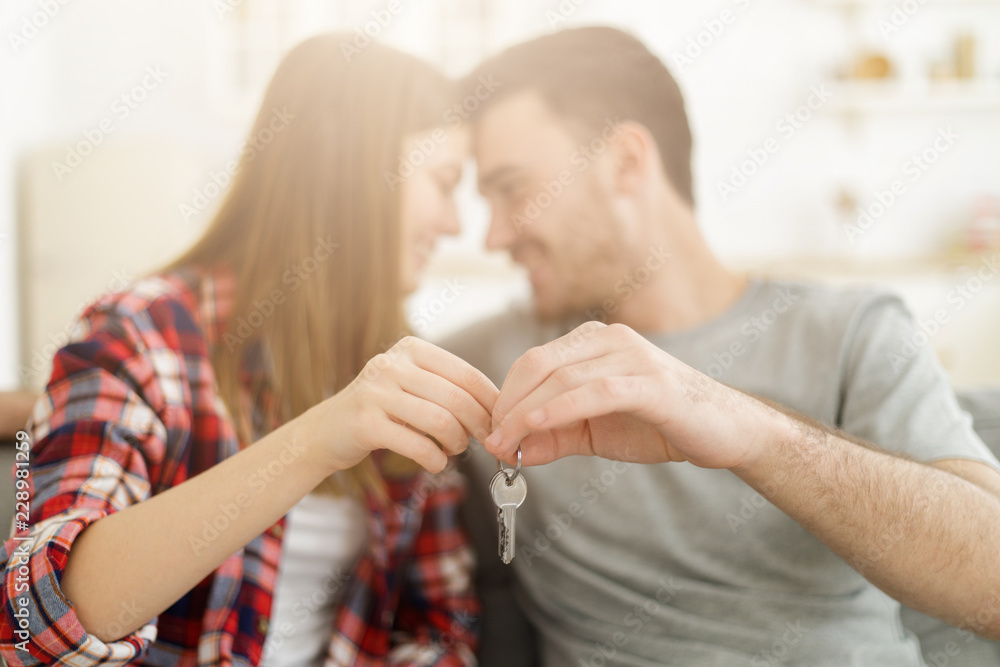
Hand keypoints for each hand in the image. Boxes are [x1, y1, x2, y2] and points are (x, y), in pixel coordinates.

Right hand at [303, 336, 498, 473]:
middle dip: (478, 425)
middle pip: (456, 398)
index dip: (490, 401)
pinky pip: (417, 445)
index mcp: (410, 348)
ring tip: (455, 449)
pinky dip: (435, 459)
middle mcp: (391, 364)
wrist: (326, 431)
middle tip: (484, 441)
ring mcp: (375, 392)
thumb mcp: (412, 385)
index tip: (500, 421)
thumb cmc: (382, 410)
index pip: (465, 374)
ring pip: (439, 421)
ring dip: (456, 442)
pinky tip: (436, 462)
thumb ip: (448, 388)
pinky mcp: (364, 424)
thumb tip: (497, 407)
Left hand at [484, 322, 765, 468]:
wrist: (723, 431)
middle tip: (492, 441)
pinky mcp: (653, 385)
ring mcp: (634, 357)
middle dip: (508, 405)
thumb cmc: (657, 425)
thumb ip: (552, 436)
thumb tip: (505, 450)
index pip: (533, 360)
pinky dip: (561, 408)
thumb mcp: (593, 432)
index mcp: (595, 340)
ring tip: (506, 443)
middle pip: (540, 364)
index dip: (504, 395)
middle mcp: (611, 338)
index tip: (489, 431)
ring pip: (563, 377)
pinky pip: (596, 392)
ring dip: (526, 412)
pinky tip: (537, 426)